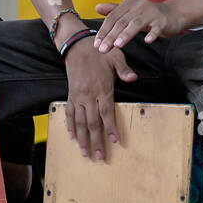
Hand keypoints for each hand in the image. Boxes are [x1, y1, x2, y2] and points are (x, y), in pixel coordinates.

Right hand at [62, 40, 129, 160]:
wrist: (77, 46)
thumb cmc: (99, 52)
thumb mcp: (115, 57)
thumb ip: (124, 70)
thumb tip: (133, 78)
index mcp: (101, 88)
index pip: (106, 112)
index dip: (110, 128)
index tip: (114, 141)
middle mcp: (88, 95)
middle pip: (92, 122)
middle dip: (96, 140)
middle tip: (99, 156)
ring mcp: (78, 96)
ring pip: (79, 122)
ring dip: (82, 138)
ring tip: (85, 152)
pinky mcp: (71, 95)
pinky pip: (69, 113)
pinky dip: (70, 125)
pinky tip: (73, 136)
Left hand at [93, 0, 174, 52]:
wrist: (173, 13)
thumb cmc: (148, 15)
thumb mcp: (130, 12)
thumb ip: (114, 11)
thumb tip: (96, 7)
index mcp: (129, 4)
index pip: (112, 17)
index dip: (103, 31)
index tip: (96, 44)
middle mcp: (139, 6)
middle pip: (122, 22)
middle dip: (111, 36)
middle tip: (102, 50)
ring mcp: (151, 13)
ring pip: (136, 24)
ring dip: (126, 35)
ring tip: (117, 45)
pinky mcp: (163, 21)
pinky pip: (157, 28)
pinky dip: (152, 34)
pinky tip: (147, 41)